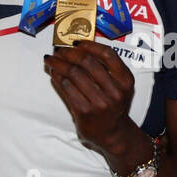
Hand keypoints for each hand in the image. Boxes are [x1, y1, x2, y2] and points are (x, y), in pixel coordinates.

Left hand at [43, 40, 142, 159]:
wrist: (113, 133)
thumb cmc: (113, 105)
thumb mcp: (119, 86)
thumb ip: (104, 68)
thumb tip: (77, 48)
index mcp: (125, 80)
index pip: (107, 54)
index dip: (89, 45)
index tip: (76, 42)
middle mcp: (115, 91)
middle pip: (87, 62)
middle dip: (69, 53)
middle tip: (59, 50)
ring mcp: (100, 103)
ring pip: (74, 74)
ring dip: (58, 64)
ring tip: (51, 60)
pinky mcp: (84, 112)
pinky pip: (66, 88)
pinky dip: (57, 78)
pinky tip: (53, 74)